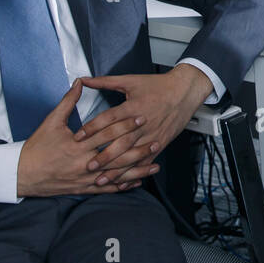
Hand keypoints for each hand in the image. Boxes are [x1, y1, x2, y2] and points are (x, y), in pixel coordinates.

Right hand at [15, 78, 158, 196]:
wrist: (22, 174)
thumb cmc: (37, 147)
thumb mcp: (51, 121)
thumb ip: (68, 101)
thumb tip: (79, 82)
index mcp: (78, 145)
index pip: (107, 132)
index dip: (125, 124)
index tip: (141, 116)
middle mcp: (84, 163)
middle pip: (117, 155)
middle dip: (137, 148)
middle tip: (155, 139)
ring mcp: (85, 178)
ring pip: (116, 175)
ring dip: (137, 170)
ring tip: (155, 164)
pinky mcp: (84, 189)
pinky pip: (107, 188)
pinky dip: (123, 185)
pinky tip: (137, 182)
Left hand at [74, 64, 211, 184]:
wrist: (184, 91)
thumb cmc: (157, 85)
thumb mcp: (130, 80)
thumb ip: (105, 81)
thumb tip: (84, 80)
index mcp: (133, 107)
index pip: (110, 119)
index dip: (93, 127)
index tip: (78, 137)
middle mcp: (142, 124)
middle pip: (120, 142)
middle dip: (104, 156)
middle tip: (88, 165)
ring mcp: (151, 136)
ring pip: (132, 156)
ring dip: (116, 169)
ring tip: (101, 179)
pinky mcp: (159, 143)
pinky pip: (145, 162)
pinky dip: (134, 173)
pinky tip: (123, 182)